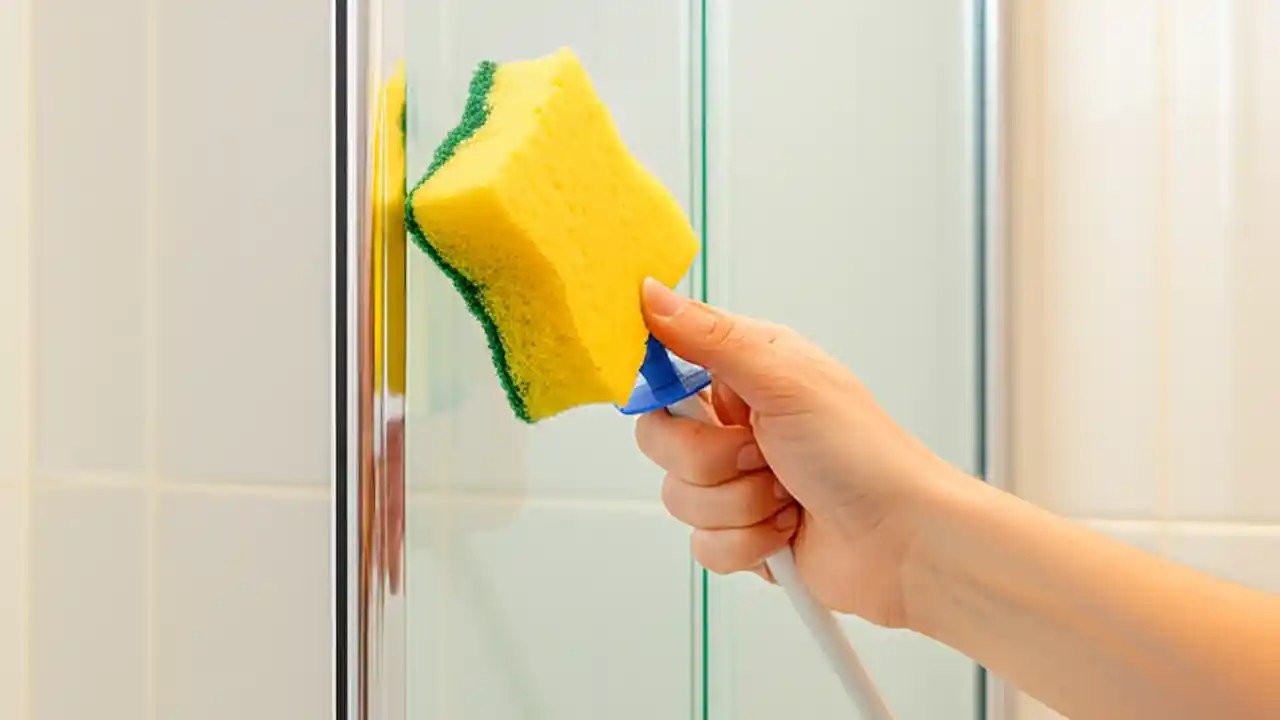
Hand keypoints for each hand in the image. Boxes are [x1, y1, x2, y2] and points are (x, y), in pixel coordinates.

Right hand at [634, 279, 961, 626]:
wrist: (905, 543)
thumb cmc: (866, 454)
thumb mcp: (785, 380)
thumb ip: (710, 338)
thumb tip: (650, 293)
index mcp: (745, 371)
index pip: (666, 364)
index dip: (660, 384)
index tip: (685, 401)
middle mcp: (736, 423)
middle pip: (661, 439)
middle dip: (711, 459)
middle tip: (762, 452)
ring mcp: (737, 481)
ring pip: (678, 497)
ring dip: (740, 504)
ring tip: (788, 494)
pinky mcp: (741, 533)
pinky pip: (702, 546)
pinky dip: (747, 544)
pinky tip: (786, 529)